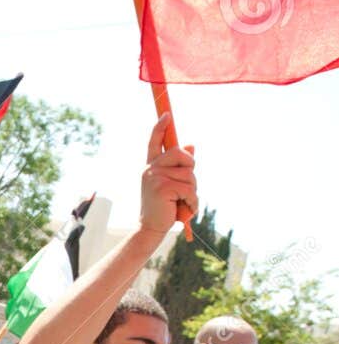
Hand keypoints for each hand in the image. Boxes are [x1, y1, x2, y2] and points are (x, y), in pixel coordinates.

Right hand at [139, 113, 196, 236]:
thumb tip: (191, 146)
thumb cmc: (163, 207)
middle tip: (186, 186)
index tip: (167, 115)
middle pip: (180, 153)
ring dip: (192, 191)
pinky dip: (192, 201)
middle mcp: (151, 169)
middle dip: (190, 168)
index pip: (155, 142)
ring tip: (182, 202)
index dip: (160, 128)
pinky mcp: (162, 187)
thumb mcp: (172, 184)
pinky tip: (184, 209)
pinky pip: (189, 189)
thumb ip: (180, 167)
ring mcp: (155, 177)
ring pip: (189, 174)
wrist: (151, 228)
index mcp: (151, 166)